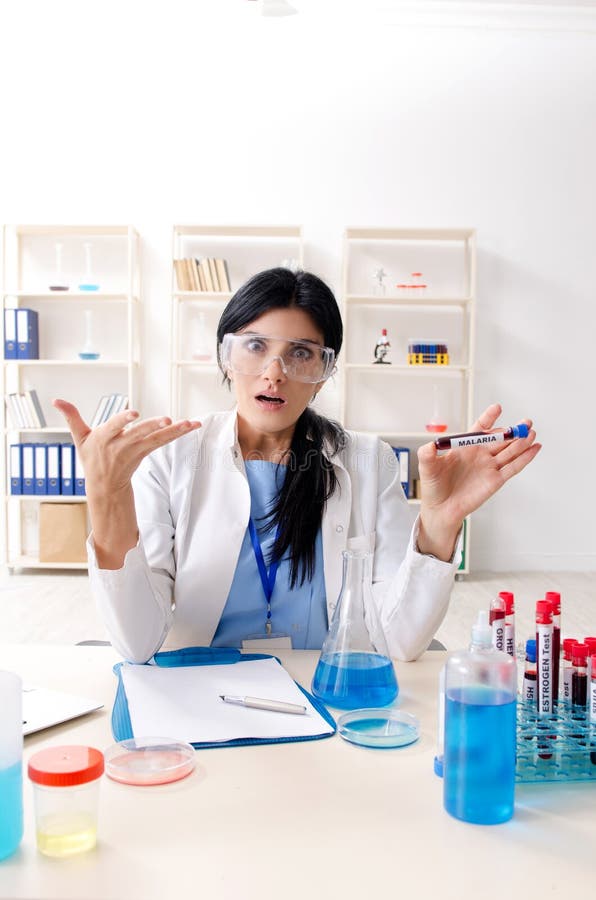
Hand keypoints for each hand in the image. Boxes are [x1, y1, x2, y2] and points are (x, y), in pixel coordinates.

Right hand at [53, 399, 201, 498]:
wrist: (104, 485)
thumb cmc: (91, 458)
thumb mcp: (79, 438)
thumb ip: (71, 417)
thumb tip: (56, 400)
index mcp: (104, 438)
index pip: (114, 427)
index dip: (123, 421)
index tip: (134, 414)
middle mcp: (121, 445)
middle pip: (139, 434)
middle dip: (153, 427)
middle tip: (167, 420)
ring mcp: (135, 450)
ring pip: (157, 438)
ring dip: (175, 430)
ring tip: (190, 423)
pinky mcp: (146, 452)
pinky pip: (164, 441)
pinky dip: (178, 433)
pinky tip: (191, 426)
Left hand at [416, 403, 540, 560]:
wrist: (440, 509)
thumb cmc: (434, 487)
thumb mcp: (427, 466)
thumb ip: (427, 453)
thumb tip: (430, 445)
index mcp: (465, 447)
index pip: (480, 429)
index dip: (489, 418)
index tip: (497, 408)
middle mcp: (480, 455)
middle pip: (500, 439)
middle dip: (513, 430)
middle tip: (524, 423)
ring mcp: (489, 467)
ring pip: (510, 451)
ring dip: (522, 441)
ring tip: (531, 432)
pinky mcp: (496, 480)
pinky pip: (513, 467)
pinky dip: (525, 458)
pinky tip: (535, 448)